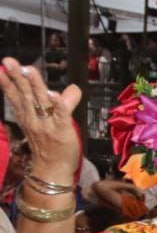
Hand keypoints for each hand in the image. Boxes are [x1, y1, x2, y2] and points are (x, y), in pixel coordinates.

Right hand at [0, 58, 81, 178]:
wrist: (52, 170)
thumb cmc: (51, 145)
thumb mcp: (47, 122)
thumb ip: (61, 102)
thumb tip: (73, 87)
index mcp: (27, 116)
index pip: (15, 96)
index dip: (7, 81)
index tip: (1, 67)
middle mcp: (34, 119)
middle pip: (25, 95)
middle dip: (17, 77)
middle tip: (9, 62)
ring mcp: (47, 125)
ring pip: (41, 102)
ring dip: (35, 85)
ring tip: (29, 70)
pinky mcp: (62, 132)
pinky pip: (61, 117)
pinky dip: (59, 105)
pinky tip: (54, 95)